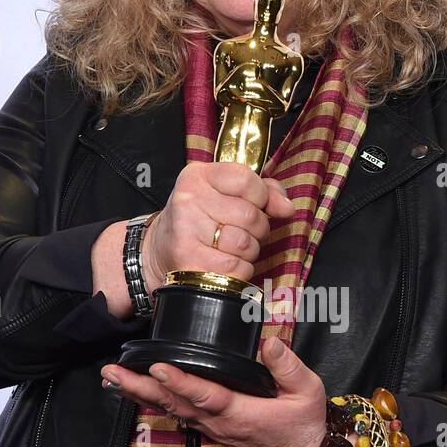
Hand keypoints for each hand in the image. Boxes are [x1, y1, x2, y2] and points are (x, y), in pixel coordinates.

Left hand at [100, 333, 327, 446]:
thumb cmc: (306, 424)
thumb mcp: (308, 392)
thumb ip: (288, 367)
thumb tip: (268, 343)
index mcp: (240, 413)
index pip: (204, 395)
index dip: (179, 381)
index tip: (157, 366)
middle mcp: (218, 423)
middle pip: (173, 404)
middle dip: (140, 387)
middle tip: (111, 372)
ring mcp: (211, 427)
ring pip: (170, 409)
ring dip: (139, 393)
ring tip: (112, 376)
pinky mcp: (210, 427)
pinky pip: (176, 413)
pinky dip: (154, 400)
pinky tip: (136, 389)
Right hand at [144, 160, 296, 291]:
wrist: (160, 249)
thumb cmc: (201, 219)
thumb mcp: (226, 194)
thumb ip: (264, 192)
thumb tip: (287, 208)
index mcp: (199, 175)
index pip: (246, 179)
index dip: (261, 197)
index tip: (256, 205)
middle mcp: (189, 198)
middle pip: (250, 216)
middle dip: (258, 229)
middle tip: (243, 232)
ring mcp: (186, 229)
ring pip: (245, 244)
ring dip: (249, 252)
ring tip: (233, 248)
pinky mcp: (188, 259)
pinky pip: (236, 268)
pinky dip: (240, 270)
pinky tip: (226, 264)